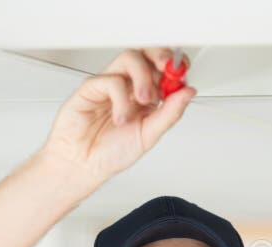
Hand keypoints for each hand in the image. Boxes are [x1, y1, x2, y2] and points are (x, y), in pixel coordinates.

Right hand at [40, 48, 195, 186]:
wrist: (83, 166)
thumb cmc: (110, 153)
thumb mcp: (149, 136)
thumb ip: (170, 114)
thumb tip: (188, 93)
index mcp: (145, 96)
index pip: (162, 68)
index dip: (175, 66)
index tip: (183, 74)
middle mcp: (128, 86)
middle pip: (146, 54)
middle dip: (161, 57)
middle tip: (169, 71)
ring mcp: (109, 85)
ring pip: (129, 58)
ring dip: (143, 77)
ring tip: (144, 101)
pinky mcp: (91, 88)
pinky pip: (110, 80)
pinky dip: (121, 99)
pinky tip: (121, 118)